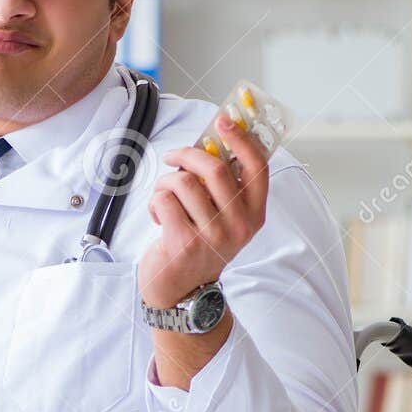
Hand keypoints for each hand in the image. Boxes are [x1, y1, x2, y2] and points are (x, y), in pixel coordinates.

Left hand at [138, 112, 269, 308]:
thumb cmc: (199, 243)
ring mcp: (212, 236)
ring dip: (165, 182)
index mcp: (254, 214)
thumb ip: (222, 185)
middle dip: (187, 155)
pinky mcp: (183, 242)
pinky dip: (154, 201)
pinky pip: (163, 200)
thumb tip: (211, 142)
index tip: (222, 121)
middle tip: (172, 158)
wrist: (181, 290)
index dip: (241, 139)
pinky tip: (158, 216)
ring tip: (163, 196)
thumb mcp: (222, 217)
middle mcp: (239, 225)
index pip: (257, 167)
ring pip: (183, 182)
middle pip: (214, 168)